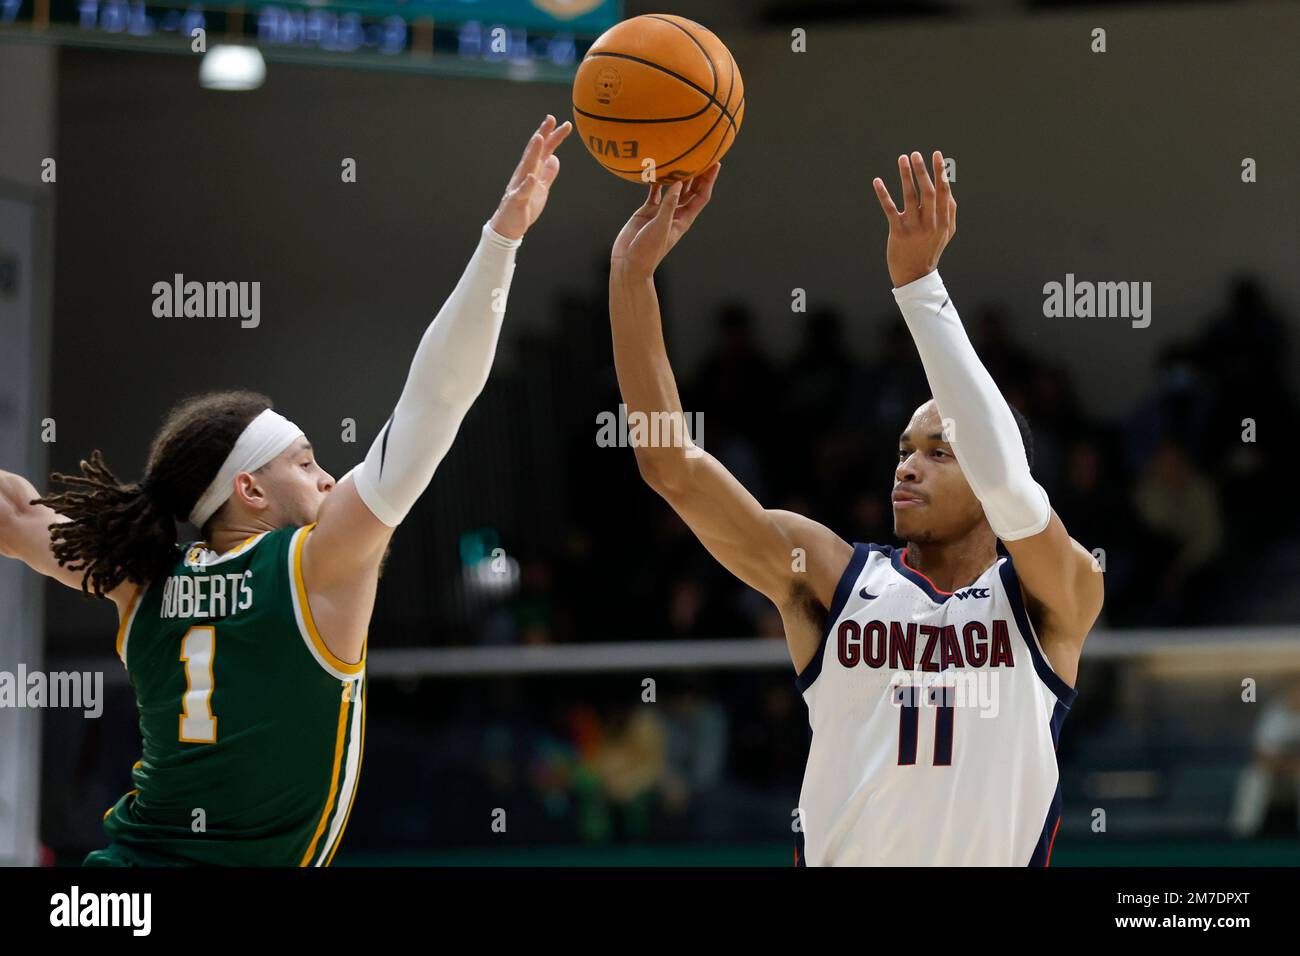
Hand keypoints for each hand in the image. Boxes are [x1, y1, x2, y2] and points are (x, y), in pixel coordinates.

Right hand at [489, 115, 571, 240]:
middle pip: (535, 151)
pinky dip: (527, 184)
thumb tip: (555, 158)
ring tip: (540, 138)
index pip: (544, 150)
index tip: (563, 123)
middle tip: (550, 118)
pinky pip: (522, 191)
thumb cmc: (525, 207)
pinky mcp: (517, 200)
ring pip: (527, 166)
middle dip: (543, 135)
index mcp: (532, 171)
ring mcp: (519, 185)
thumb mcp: (542, 188)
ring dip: (533, 152)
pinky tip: (532, 177)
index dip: (553, 136)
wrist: (509, 226)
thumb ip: (548, 173)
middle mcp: (524, 174)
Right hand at [610, 163, 720, 278]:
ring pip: (673, 189)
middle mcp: (675, 213)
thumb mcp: (661, 226)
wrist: (629, 263)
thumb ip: (669, 204)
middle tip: (700, 153)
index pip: (701, 196)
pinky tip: (655, 168)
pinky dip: (655, 181)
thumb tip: (679, 183)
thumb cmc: (648, 250)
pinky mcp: (647, 211)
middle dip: (697, 173)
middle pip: (691, 190)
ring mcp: (661, 212)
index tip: (715, 162)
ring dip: (677, 174)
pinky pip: (654, 192)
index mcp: (684, 219)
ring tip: (680, 156)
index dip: (709, 179)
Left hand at [872, 150, 956, 287]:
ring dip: (906, 176)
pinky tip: (877, 181)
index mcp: (944, 221)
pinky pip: (890, 209)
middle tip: (916, 154)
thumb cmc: (930, 250)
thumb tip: (950, 190)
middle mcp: (931, 223)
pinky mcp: (898, 232)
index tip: (936, 155)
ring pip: (910, 197)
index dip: (940, 172)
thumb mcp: (946, 233)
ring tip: (902, 158)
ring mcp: (914, 228)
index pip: (944, 192)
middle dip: (923, 171)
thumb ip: (950, 212)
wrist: (915, 275)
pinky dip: (883, 194)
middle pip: (929, 192)